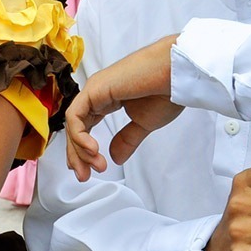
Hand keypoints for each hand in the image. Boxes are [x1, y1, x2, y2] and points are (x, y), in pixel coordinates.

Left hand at [64, 34, 181, 180]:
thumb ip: (126, 139)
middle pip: (75, 127)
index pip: (84, 126)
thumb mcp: (143, 123)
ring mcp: (94, 90)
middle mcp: (97, 94)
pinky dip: (80, 135)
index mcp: (106, 99)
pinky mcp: (95, 89)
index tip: (87, 171)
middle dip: (77, 155)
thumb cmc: (166, 91)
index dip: (81, 150)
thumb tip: (114, 157)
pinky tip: (93, 150)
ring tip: (96, 166)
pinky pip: (76, 116)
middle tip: (84, 176)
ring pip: (73, 124)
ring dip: (80, 149)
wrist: (176, 75)